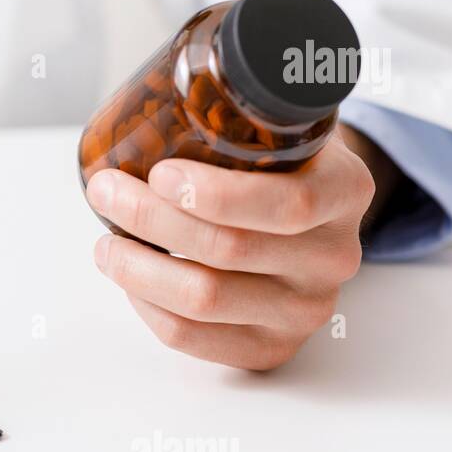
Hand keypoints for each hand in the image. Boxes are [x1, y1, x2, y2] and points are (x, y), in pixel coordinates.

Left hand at [86, 133, 375, 369]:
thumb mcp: (285, 130)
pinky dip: (147, 305)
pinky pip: (192, 336)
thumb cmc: (278, 169)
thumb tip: (149, 103)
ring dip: (137, 267)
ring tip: (105, 242)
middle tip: (106, 191)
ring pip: (203, 298)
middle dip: (149, 218)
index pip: (287, 204)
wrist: (313, 225)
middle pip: (228, 249)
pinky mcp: (272, 348)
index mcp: (346, 192)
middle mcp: (335, 257)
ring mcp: (307, 309)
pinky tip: (130, 279)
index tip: (158, 173)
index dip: (214, 194)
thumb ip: (245, 116)